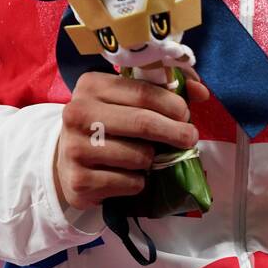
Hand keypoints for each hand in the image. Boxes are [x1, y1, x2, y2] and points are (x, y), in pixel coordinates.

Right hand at [53, 66, 208, 209]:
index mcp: (91, 85)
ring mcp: (74, 149)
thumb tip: (200, 91)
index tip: (186, 114)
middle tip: (190, 138)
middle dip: (175, 132)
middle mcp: (77, 113)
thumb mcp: (126, 100)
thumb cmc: (106, 124)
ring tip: (144, 157)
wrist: (66, 160)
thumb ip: (164, 91)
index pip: (143, 91)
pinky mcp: (79, 182)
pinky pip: (129, 183)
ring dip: (151, 159)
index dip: (172, 103)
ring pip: (139, 156)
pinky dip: (138, 182)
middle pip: (142, 122)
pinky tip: (127, 175)